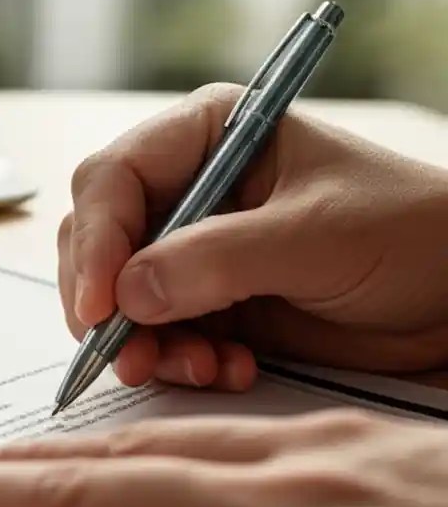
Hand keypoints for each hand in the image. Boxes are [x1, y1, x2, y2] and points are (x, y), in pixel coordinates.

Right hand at [59, 83, 447, 390]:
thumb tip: (127, 295)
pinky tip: (229, 370)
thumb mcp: (316, 237)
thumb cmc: (411, 235)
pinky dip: (179, 361)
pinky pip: (157, 335)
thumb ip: (217, 260)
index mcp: (207, 136)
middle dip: (108, 302)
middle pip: (98, 240)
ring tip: (201, 369)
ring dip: (145, 342)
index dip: (95, 241)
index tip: (101, 304)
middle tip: (128, 353)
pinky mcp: (208, 304)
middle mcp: (187, 189)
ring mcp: (193, 249)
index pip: (112, 180)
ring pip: (119, 297)